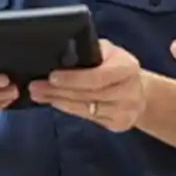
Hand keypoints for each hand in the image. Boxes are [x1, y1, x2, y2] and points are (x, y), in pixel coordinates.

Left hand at [27, 40, 145, 131]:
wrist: (140, 90)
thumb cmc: (116, 65)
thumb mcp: (108, 51)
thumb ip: (89, 52)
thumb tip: (58, 53)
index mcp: (128, 67)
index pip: (98, 77)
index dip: (73, 79)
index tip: (51, 77)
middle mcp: (130, 91)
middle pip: (88, 95)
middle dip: (58, 91)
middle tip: (35, 87)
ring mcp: (126, 111)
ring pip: (85, 108)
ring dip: (59, 102)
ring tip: (39, 95)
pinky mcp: (119, 124)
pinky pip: (88, 117)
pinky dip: (69, 109)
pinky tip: (54, 102)